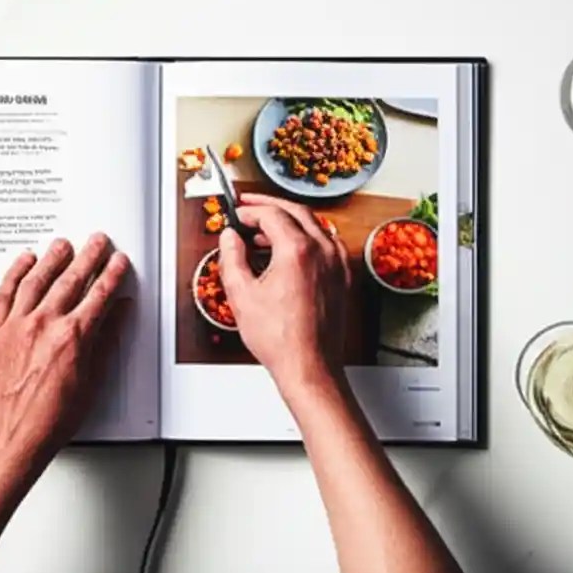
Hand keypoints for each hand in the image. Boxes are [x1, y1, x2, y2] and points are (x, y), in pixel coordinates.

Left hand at [0, 233, 130, 469]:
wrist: (12, 438)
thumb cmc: (50, 419)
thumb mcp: (91, 381)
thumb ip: (106, 341)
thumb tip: (119, 313)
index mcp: (73, 337)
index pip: (99, 295)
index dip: (112, 274)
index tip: (119, 263)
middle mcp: (44, 325)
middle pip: (71, 279)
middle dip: (89, 256)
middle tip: (98, 242)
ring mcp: (17, 325)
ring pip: (38, 279)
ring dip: (53, 258)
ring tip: (64, 245)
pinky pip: (5, 292)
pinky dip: (14, 273)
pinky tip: (24, 261)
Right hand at [217, 193, 350, 397]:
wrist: (309, 366)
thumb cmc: (281, 339)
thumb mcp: (241, 295)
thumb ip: (231, 257)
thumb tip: (229, 238)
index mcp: (298, 251)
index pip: (272, 214)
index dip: (250, 211)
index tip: (237, 215)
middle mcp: (323, 251)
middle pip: (296, 211)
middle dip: (270, 206)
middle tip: (250, 206)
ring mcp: (337, 263)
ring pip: (314, 224)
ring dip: (289, 220)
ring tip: (265, 230)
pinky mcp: (343, 276)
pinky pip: (326, 243)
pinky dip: (307, 237)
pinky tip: (291, 249)